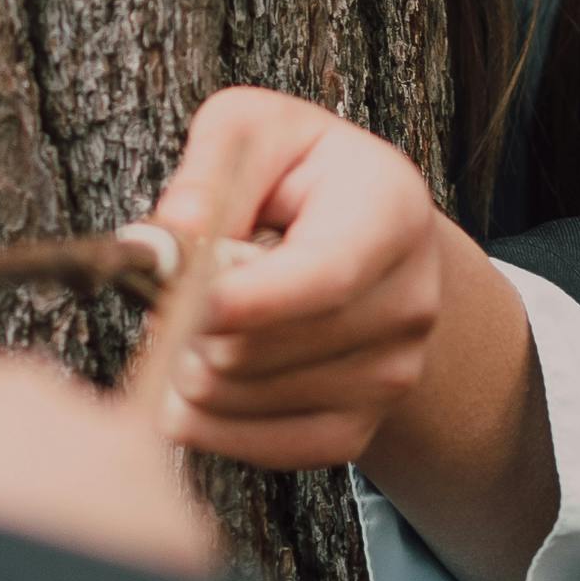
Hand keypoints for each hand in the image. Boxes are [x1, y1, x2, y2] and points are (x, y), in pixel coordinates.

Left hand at [150, 91, 445, 470]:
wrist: (363, 239)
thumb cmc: (298, 175)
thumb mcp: (257, 131)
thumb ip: (211, 166)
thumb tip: (171, 235)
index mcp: (392, 212)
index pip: (325, 276)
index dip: (246, 300)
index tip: (179, 298)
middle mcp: (409, 302)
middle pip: (265, 349)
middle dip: (189, 325)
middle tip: (170, 293)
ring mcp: (392, 377)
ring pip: (244, 400)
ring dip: (188, 368)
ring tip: (196, 322)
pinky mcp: (359, 430)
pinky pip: (258, 449)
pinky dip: (206, 421)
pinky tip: (195, 378)